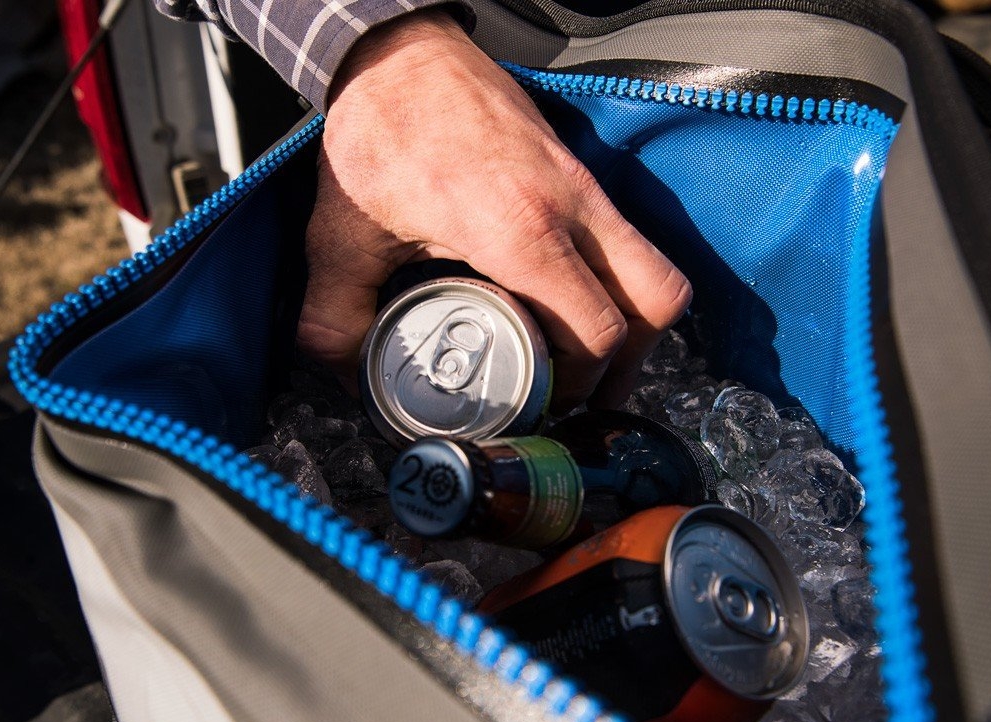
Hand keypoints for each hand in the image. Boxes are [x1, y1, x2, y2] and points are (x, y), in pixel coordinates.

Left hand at [297, 9, 690, 412]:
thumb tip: (349, 377)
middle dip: (628, 360)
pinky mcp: (578, 174)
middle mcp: (570, 207)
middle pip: (656, 302)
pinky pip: (625, 242)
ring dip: (630, 322)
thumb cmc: (380, 129)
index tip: (545, 400)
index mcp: (519, 228)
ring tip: (582, 356)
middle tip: (581, 389)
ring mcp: (583, 186)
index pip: (597, 328)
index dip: (580, 382)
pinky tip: (562, 302)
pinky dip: (611, 282)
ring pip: (654, 270)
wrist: (400, 52)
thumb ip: (334, 319)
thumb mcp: (340, 237)